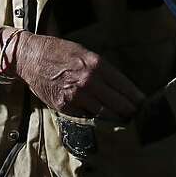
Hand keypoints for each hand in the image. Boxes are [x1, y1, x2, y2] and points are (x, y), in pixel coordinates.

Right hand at [16, 32, 143, 119]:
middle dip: (130, 112)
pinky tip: (102, 124)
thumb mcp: (85, 53)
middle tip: (138, 118)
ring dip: (116, 120)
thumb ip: (103, 70)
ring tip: (124, 124)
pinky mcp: (65, 108)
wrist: (30, 57)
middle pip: (120, 105)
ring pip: (105, 115)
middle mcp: (89, 81)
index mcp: (97, 65)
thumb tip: (121, 88)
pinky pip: (86, 119)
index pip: (126, 87)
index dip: (138, 99)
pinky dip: (95, 122)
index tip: (145, 106)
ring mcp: (76, 96)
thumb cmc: (59, 51)